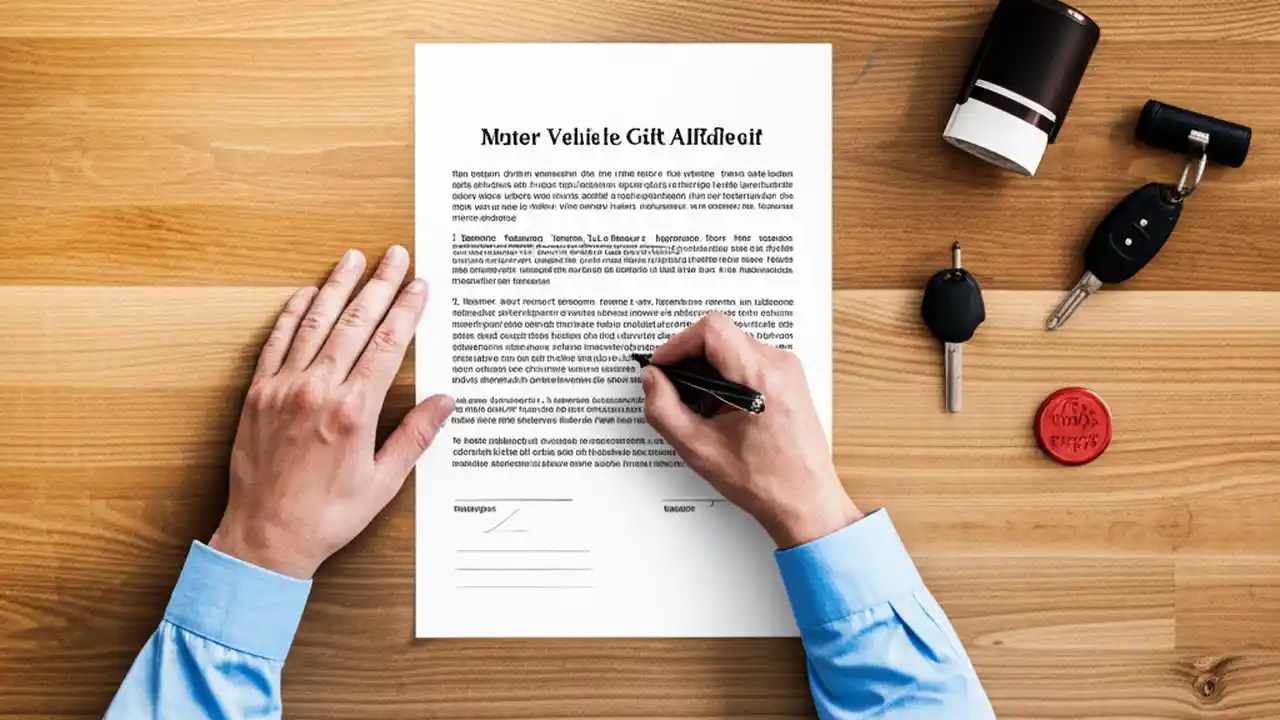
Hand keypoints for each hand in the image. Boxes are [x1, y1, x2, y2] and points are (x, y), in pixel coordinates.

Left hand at [210, 246, 453, 577]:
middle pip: (355, 323)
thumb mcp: (383, 482)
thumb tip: (444, 402)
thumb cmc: (327, 516)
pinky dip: (293, 314)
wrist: (265, 537)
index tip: (419, 286)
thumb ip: (414, 436)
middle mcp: (318, 391)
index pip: (387, 345)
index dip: (406, 310)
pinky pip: (277, 342)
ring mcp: (284, 388)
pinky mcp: (258, 394)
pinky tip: (307, 293)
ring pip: (316, 323)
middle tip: (395, 256)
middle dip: (379, 285)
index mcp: (353, 412)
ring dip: (337, 287)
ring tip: (354, 259)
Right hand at [641, 313, 861, 547]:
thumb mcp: (699, 449)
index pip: (712, 329)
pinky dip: (727, 374)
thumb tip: (651, 379)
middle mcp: (780, 365)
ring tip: (697, 404)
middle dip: (690, 357)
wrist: (805, 501)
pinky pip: (750, 359)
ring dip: (708, 367)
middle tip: (672, 388)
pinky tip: (719, 406)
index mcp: (760, 377)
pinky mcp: (790, 379)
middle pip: (722, 335)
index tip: (662, 366)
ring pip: (734, 345)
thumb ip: (664, 409)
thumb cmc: (764, 482)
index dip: (678, 343)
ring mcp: (789, 370)